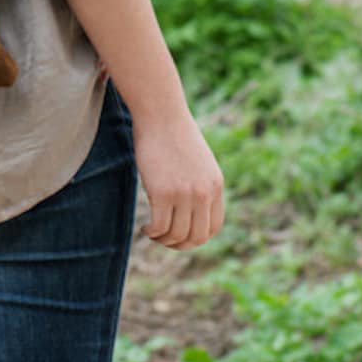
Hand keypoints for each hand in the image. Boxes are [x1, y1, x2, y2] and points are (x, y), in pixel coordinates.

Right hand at [132, 107, 224, 248]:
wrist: (162, 115)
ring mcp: (184, 194)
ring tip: (153, 233)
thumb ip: (199, 184)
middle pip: (197, 237)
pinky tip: (146, 228)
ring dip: (164, 240)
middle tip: (164, 239)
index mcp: (215, 186)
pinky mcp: (163, 192)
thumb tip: (191, 207)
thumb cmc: (174, 135)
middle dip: (180, 245)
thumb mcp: (198, 162)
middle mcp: (204, 193)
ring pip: (177, 235)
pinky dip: (152, 233)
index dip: (196, 238)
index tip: (180, 235)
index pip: (213, 227)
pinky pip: (160, 227)